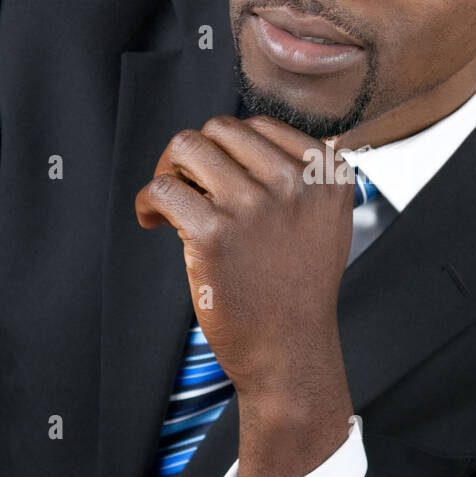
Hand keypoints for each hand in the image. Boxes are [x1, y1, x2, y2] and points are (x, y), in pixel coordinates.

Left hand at [134, 115, 356, 398]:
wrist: (290, 351)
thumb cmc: (300, 288)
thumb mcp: (327, 220)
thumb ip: (302, 175)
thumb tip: (247, 135)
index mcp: (326, 172)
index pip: (258, 126)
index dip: (229, 151)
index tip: (218, 181)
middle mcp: (295, 181)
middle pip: (219, 130)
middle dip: (196, 157)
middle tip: (187, 190)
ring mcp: (254, 204)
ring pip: (186, 147)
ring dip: (169, 171)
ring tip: (170, 205)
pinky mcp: (214, 232)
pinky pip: (163, 188)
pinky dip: (149, 202)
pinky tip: (154, 222)